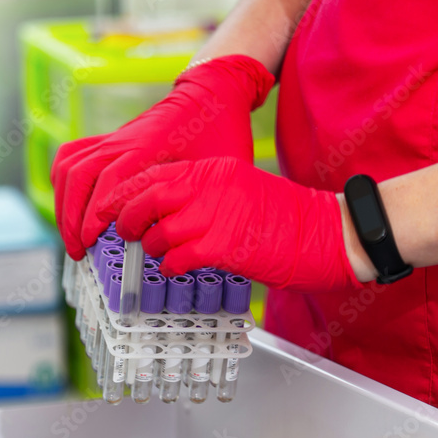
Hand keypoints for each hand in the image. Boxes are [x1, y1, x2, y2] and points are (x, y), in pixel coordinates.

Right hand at [51, 55, 274, 259]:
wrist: (212, 95)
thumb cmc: (219, 133)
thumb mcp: (216, 168)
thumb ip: (194, 198)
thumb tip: (179, 239)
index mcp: (149, 146)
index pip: (107, 180)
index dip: (93, 215)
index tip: (90, 241)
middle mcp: (123, 140)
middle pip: (78, 175)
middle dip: (71, 217)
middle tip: (79, 250)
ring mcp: (112, 138)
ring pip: (68, 166)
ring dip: (64, 203)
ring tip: (71, 235)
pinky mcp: (108, 139)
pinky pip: (71, 156)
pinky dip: (62, 181)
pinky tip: (68, 205)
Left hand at [104, 157, 362, 292]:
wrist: (325, 232)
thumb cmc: (283, 218)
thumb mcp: (238, 188)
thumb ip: (202, 194)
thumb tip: (162, 212)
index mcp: (213, 169)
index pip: (153, 175)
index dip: (124, 195)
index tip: (112, 210)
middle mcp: (210, 186)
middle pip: (146, 198)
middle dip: (126, 219)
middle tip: (125, 233)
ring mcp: (215, 214)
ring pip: (158, 231)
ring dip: (151, 248)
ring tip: (157, 254)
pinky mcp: (223, 245)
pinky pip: (177, 258)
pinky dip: (169, 266)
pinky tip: (175, 268)